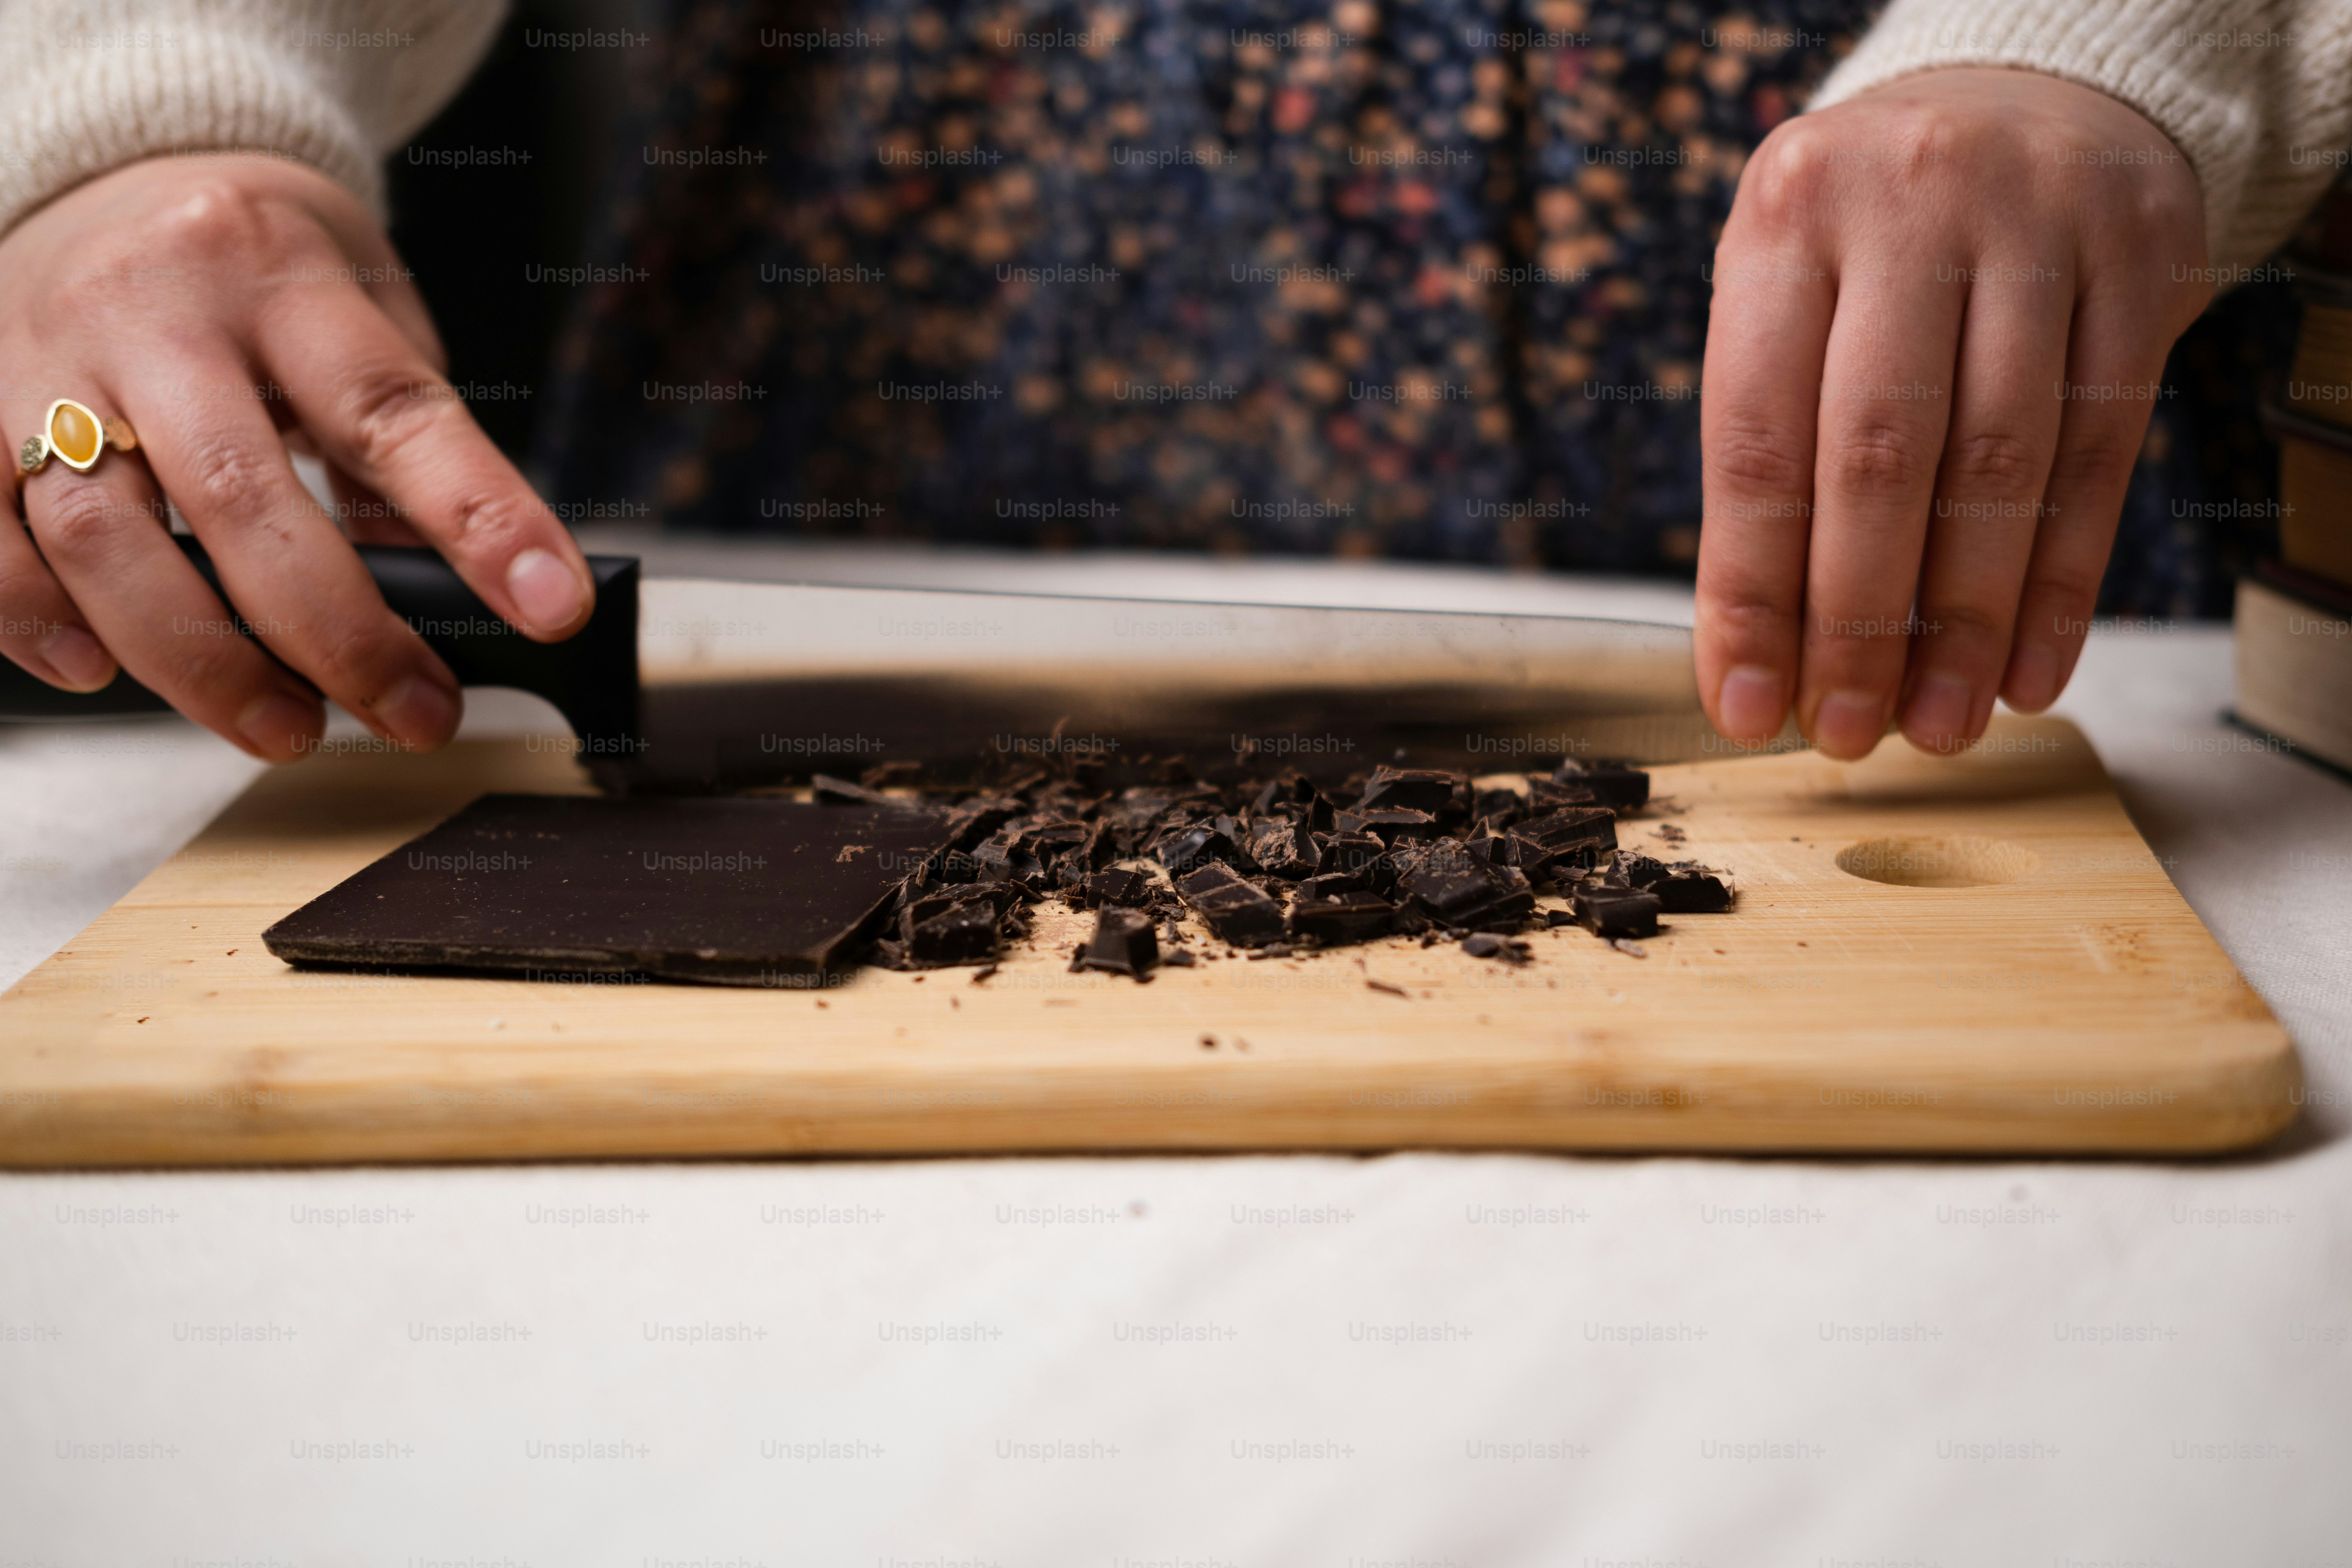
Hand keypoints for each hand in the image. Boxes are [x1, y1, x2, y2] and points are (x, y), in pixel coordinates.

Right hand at [0, 153, 594, 759]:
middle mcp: (156, 310)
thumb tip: (472, 591)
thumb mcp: (364, 311)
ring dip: (201, 660)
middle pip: (243, 495)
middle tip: (411, 714)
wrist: (121, 164)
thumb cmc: (266, 268)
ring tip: (288, 725)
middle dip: (338, 634)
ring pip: (104, 534)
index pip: (394, 412)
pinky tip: (102, 671)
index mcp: (282, 276)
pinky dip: (35, 619)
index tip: (555, 608)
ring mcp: (45, 360)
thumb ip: (407, 447)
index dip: (482, 520)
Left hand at [1696, 68, 2210, 757]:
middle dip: (1858, 622)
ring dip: (1963, 623)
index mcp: (1785, 218)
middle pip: (1879, 458)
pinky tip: (2024, 670)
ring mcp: (2034, 226)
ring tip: (1936, 727)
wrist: (2021, 93)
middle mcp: (1906, 207)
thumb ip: (1771, 451)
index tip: (1746, 704)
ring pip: (1999, 466)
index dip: (1751, 592)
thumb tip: (1758, 655)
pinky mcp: (2139, 262)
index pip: (1758, 441)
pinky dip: (2060, 582)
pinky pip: (2101, 453)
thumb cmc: (1871, 235)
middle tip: (1846, 734)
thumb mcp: (1787, 293)